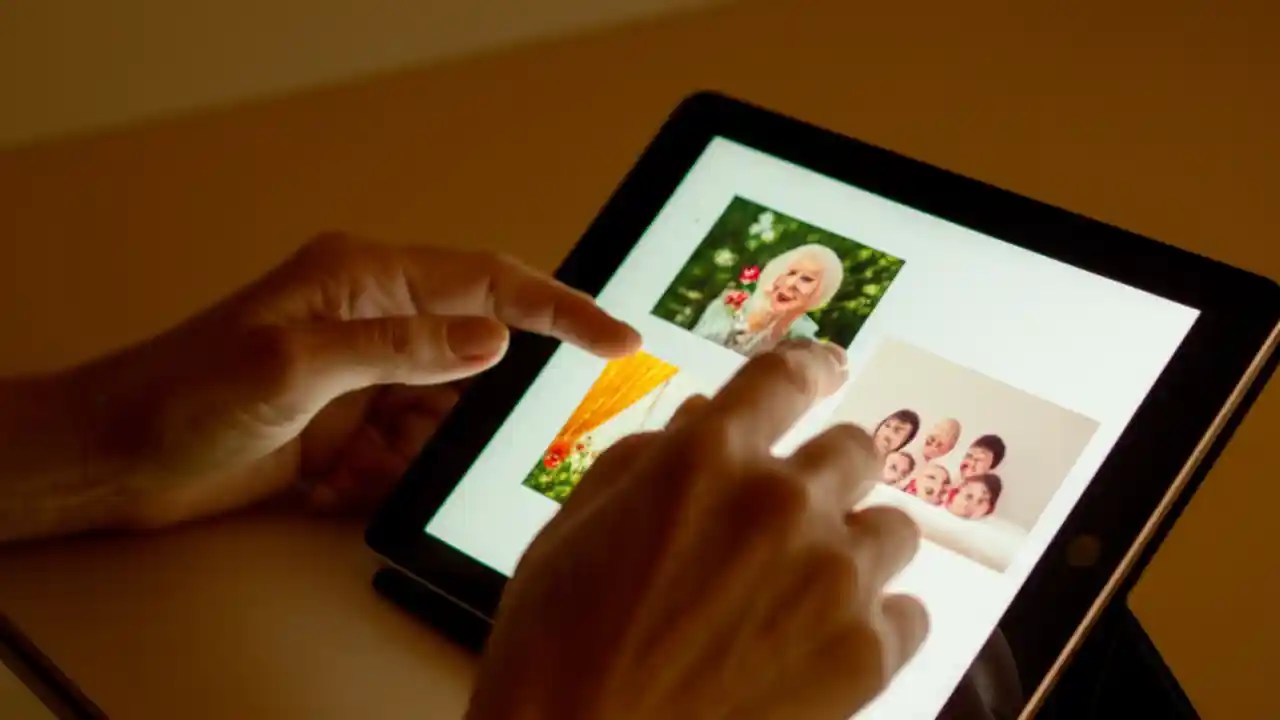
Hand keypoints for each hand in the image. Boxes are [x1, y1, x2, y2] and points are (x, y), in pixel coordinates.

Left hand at [72, 234, 638, 530]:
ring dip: (415, 453)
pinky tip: (325, 480)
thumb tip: (493, 339)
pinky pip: (408, 456)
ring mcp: (364, 378)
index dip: (561, 308)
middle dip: (478, 405)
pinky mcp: (351, 428)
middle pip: (473, 359)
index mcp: (367, 280)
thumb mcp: (295, 366)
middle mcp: (375, 322)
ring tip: (351, 463)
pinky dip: (382, 479)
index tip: (619, 337)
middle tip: (444, 435)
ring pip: (444, 418)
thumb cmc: (184, 393)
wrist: (115, 459)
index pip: (489, 284)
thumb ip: (401, 348)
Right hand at [468, 342, 927, 719]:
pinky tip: (826, 642)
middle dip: (827, 472)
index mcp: (706, 458)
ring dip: (856, 545)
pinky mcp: (866, 655)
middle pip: (856, 449)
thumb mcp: (577, 524)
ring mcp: (831, 579)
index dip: (812, 366)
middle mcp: (781, 502)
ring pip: (893, 528)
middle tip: (797, 511)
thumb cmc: (555, 642)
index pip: (787, 376)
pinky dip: (875, 621)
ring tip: (811, 586)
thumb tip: (707, 415)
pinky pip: (910, 612)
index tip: (825, 370)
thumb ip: (649, 456)